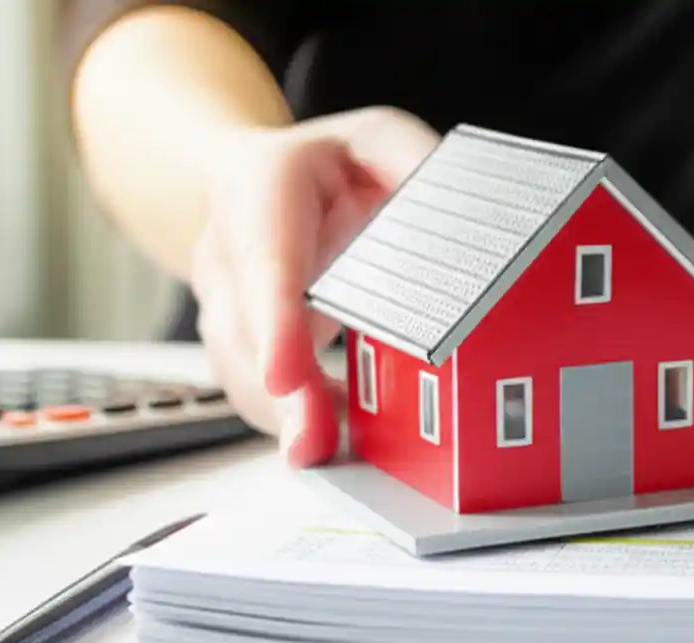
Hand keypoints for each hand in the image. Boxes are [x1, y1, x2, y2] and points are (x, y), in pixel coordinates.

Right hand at [189, 107, 440, 464]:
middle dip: (281, 393)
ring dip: (282, 417)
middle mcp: (230, 245)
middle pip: (245, 329)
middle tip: (313, 442)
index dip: (276, 320)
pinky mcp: (237, 340)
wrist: (256, 174)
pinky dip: (289, 418)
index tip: (286, 373)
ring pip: (240, 369)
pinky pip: (254, 386)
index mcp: (263, 183)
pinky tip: (328, 441)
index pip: (267, 256)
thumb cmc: (328, 161)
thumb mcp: (378, 138)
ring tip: (324, 452)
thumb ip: (415, 165)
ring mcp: (225, 298)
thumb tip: (468, 214)